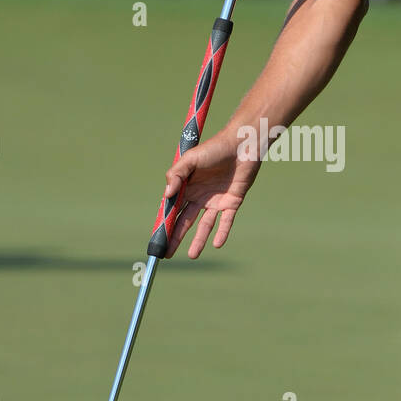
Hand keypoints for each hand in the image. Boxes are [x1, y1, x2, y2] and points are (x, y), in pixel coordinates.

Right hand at [162, 128, 261, 258]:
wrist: (242, 144)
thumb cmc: (215, 147)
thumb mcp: (191, 159)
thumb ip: (177, 175)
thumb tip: (167, 195)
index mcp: (187, 187)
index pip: (173, 209)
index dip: (166, 223)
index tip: (158, 237)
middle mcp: (200, 196)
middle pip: (185, 221)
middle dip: (176, 237)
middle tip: (168, 254)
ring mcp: (216, 201)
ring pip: (205, 225)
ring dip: (199, 240)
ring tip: (192, 256)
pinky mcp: (232, 202)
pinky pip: (226, 221)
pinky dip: (222, 232)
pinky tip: (216, 244)